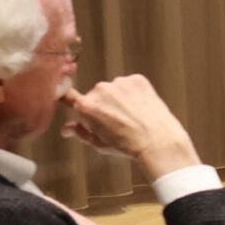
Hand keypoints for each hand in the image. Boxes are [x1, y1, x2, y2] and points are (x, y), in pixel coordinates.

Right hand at [61, 76, 201, 181]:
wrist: (157, 140)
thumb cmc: (126, 145)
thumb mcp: (98, 142)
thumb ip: (80, 132)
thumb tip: (66, 129)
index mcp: (86, 106)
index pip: (69, 96)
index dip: (70, 98)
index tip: (72, 99)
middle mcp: (100, 90)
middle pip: (96, 95)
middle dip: (102, 104)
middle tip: (115, 119)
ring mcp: (119, 82)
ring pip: (114, 89)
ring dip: (119, 97)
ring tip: (131, 114)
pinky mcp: (137, 79)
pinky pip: (130, 84)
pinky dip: (134, 92)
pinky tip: (141, 106)